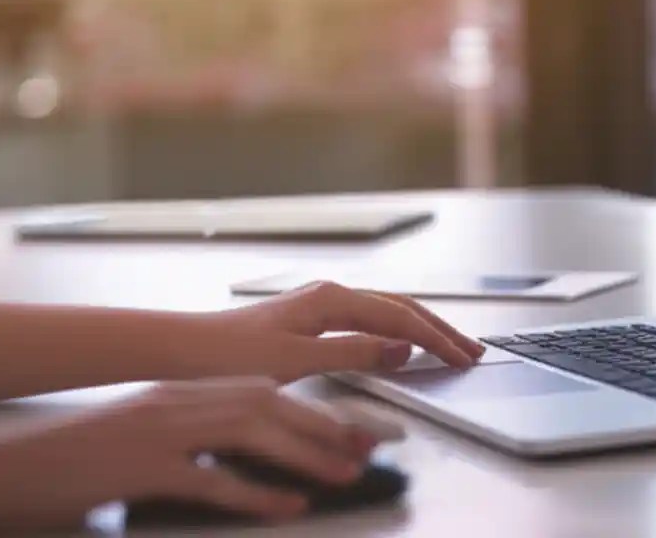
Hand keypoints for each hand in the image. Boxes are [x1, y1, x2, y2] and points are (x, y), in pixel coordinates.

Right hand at [0, 378, 383, 531]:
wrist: (2, 471)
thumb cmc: (70, 466)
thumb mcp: (143, 448)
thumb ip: (193, 449)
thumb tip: (248, 468)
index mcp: (178, 395)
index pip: (261, 392)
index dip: (312, 412)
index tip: (352, 431)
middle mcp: (174, 402)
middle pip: (267, 403)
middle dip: (323, 426)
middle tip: (366, 449)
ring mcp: (156, 431)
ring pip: (250, 430)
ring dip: (304, 453)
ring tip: (344, 474)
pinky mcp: (138, 467)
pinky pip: (210, 479)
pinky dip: (255, 492)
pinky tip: (287, 506)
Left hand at [198, 281, 484, 381]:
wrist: (183, 348)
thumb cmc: (229, 354)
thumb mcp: (297, 360)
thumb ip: (354, 352)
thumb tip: (402, 347)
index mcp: (331, 298)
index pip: (401, 316)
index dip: (436, 339)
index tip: (463, 358)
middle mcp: (330, 294)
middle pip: (401, 306)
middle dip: (439, 329)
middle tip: (472, 350)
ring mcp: (321, 304)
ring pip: (387, 311)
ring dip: (421, 328)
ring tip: (450, 344)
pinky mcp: (312, 318)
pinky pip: (369, 319)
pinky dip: (396, 331)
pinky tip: (403, 343)